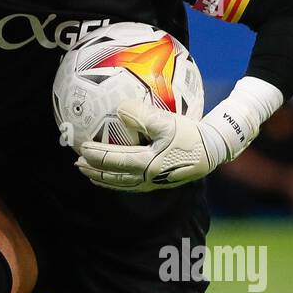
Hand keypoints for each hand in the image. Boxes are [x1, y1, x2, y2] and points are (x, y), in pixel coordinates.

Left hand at [75, 100, 218, 191]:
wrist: (214, 149)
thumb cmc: (191, 135)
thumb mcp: (167, 122)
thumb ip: (142, 116)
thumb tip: (119, 109)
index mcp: (147, 164)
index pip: (114, 160)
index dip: (96, 155)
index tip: (81, 147)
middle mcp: (147, 177)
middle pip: (114, 176)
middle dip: (94, 171)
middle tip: (78, 163)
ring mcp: (154, 182)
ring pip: (122, 183)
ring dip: (103, 178)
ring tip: (90, 173)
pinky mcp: (160, 181)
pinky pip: (132, 183)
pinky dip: (118, 180)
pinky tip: (116, 174)